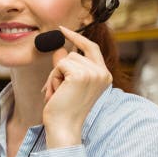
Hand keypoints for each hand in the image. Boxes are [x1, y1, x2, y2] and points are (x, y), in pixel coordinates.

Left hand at [41, 25, 111, 148]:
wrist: (64, 127)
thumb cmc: (64, 110)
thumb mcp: (66, 85)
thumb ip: (66, 66)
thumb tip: (60, 49)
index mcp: (104, 76)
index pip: (92, 48)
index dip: (77, 37)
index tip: (63, 29)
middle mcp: (102, 73)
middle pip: (74, 54)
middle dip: (60, 69)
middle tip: (55, 90)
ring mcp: (93, 73)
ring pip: (65, 59)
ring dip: (55, 76)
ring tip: (57, 93)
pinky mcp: (80, 75)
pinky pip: (60, 65)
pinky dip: (53, 78)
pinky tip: (56, 93)